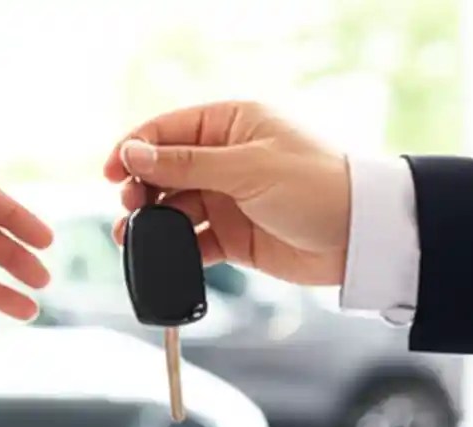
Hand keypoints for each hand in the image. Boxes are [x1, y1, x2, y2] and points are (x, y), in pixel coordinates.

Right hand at [103, 101, 350, 285]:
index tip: (112, 172)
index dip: (135, 148)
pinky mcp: (234, 235)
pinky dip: (177, 250)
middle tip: (129, 207)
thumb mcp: (246, 168)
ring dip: (153, 223)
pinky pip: (194, 241)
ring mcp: (230, 198)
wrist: (361, 237)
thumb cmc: (319, 187)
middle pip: (165, 170)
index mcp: (232, 123)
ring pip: (174, 208)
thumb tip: (134, 153)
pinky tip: (165, 257)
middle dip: (140, 189)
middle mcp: (227, 158)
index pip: (168, 129)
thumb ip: (185, 164)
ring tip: (133, 237)